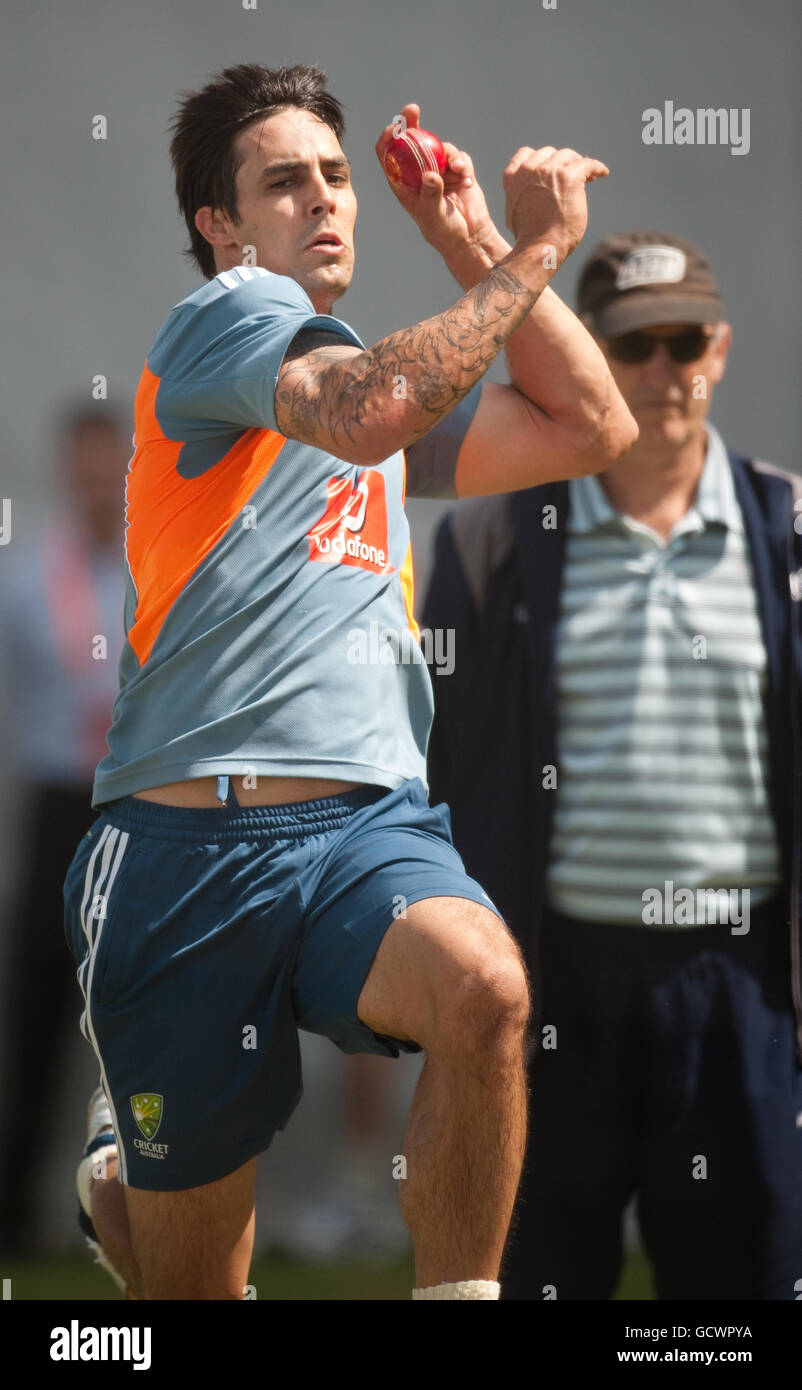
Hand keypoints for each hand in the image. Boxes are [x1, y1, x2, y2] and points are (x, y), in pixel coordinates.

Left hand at [375, 103, 498, 256]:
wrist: (468, 236)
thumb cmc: (442, 229)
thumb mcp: (433, 214)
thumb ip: (431, 194)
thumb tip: (431, 175)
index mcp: (403, 182)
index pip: (388, 155)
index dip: (388, 138)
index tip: (393, 128)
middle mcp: (419, 172)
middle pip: (411, 141)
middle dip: (411, 123)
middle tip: (413, 109)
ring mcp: (439, 169)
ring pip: (439, 148)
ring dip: (450, 155)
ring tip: (458, 170)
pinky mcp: (457, 170)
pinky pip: (459, 159)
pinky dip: (463, 166)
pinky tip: (466, 181)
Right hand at [503, 146, 608, 267]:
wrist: (540, 248)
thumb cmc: (528, 238)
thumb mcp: (514, 211)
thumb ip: (521, 193)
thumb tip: (531, 191)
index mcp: (513, 176)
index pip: (527, 154)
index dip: (542, 160)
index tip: (553, 169)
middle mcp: (529, 169)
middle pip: (551, 154)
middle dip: (562, 163)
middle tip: (574, 175)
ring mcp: (549, 171)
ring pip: (569, 156)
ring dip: (578, 165)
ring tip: (588, 179)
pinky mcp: (569, 177)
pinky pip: (587, 164)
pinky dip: (596, 167)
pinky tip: (603, 173)